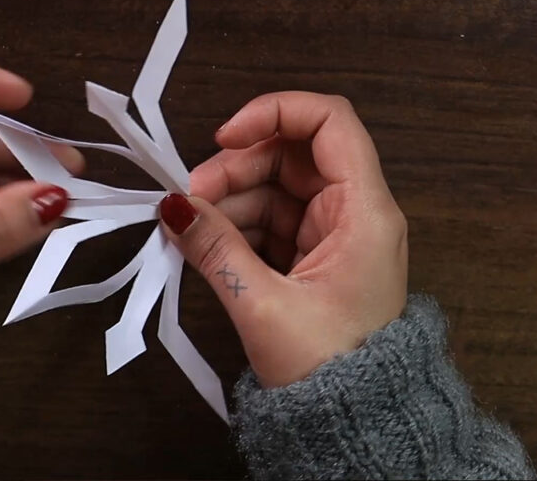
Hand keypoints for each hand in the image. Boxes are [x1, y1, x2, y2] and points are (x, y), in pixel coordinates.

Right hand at [159, 92, 406, 387]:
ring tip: (190, 228)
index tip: (223, 137)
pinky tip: (205, 243)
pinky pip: (272, 221)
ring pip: (276, 188)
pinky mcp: (315, 257)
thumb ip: (216, 248)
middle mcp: (355, 212)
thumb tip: (172, 207)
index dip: (274, 113)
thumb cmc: (328, 367)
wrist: (356, 424)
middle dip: (236, 167)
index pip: (329, 121)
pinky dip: (237, 226)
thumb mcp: (263, 305)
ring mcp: (334, 234)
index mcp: (364, 211)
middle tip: (188, 198)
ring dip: (229, 200)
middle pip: (292, 155)